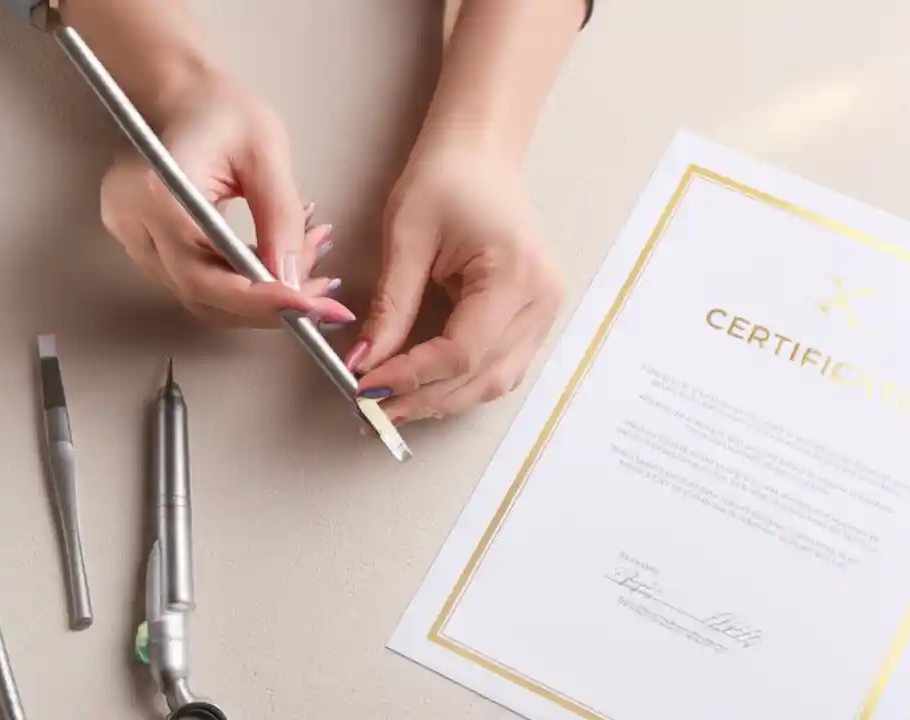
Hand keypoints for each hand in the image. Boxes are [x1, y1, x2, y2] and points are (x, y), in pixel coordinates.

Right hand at [100, 71, 348, 327]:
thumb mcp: (267, 154)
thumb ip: (281, 221)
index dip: (258, 302)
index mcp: (157, 194)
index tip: (309, 307)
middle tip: (321, 299)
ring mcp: (131, 237)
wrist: (186, 94)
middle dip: (266, 306)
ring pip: (199, 297)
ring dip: (258, 300)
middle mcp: (132, 223)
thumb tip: (294, 285)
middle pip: (201, 296)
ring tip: (308, 277)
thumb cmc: (224, 110)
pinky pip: (195, 282)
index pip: (204, 277)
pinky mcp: (142, 244)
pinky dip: (240, 287)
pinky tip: (277, 268)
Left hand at [346, 145, 564, 423]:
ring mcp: (544, 313)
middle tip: (371, 411)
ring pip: (493, 382)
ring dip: (441, 400)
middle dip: (423, 400)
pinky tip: (421, 388)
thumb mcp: (406, 237)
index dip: (412, 376)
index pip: (462, 351)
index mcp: (516, 276)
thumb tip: (366, 363)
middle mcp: (542, 302)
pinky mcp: (533, 317)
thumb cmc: (445, 179)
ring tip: (391, 407)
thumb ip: (390, 306)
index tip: (365, 386)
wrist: (480, 154)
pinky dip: (459, 383)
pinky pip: (497, 366)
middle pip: (481, 376)